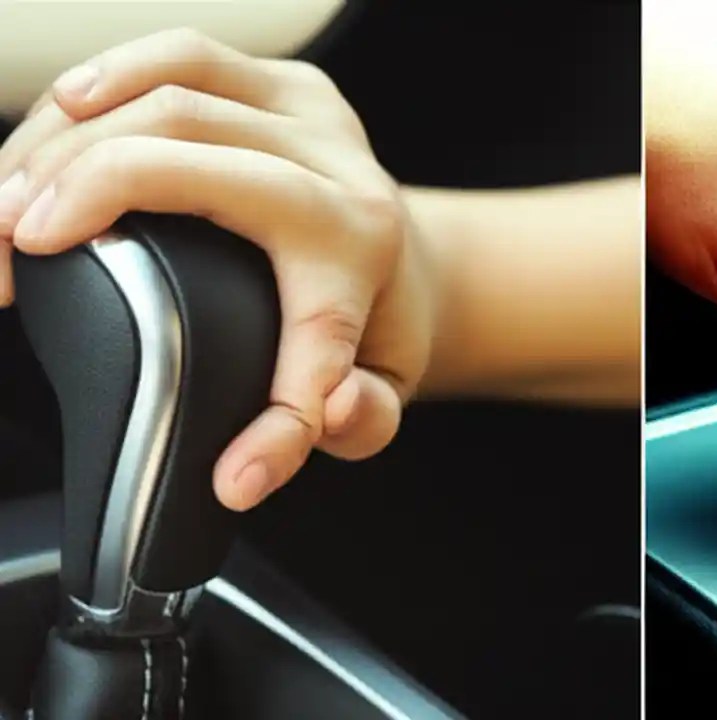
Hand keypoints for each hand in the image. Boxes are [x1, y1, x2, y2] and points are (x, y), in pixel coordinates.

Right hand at [0, 28, 435, 509]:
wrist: (405, 253)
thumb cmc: (374, 325)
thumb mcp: (380, 389)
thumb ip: (360, 420)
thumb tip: (309, 427)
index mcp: (365, 252)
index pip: (308, 321)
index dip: (256, 402)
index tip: (213, 470)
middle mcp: (341, 170)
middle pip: (192, 146)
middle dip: (86, 191)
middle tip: (11, 255)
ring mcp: (310, 114)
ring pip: (169, 89)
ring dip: (69, 137)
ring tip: (10, 206)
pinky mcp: (282, 82)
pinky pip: (176, 55)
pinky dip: (97, 86)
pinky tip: (53, 127)